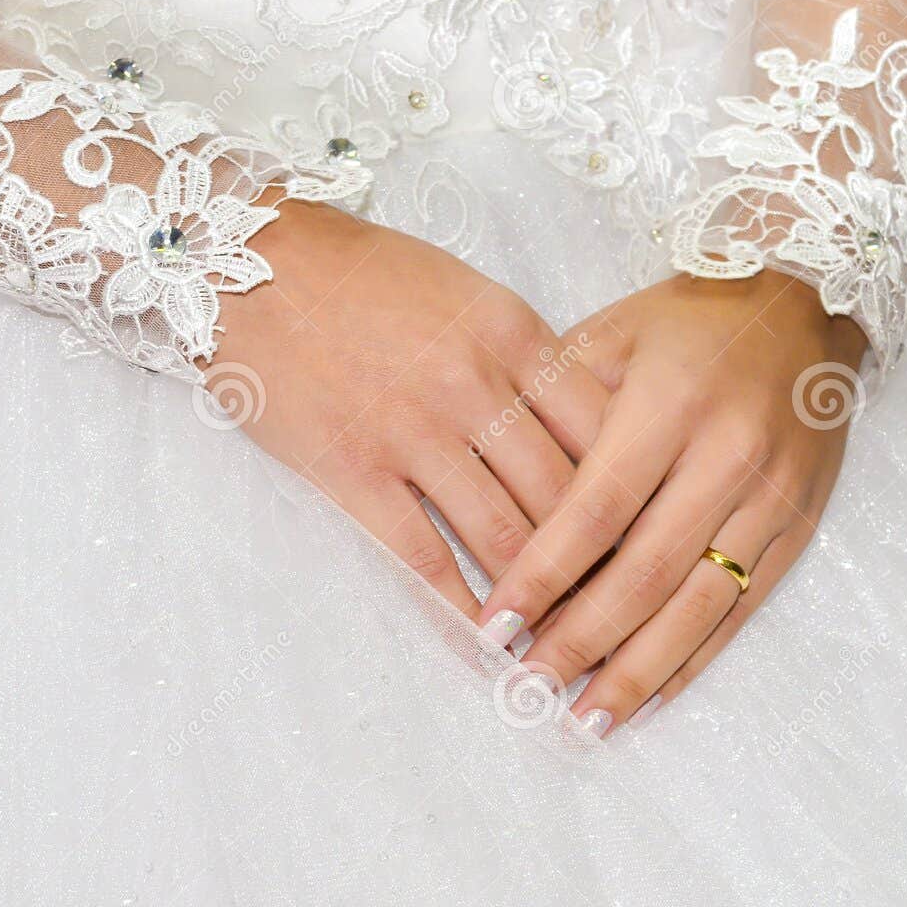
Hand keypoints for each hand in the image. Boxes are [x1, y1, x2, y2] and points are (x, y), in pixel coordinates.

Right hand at [215, 200, 608, 617]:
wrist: (245, 259)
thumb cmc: (369, 277)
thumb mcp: (472, 295)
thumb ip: (535, 361)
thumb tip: (601, 434)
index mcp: (514, 334)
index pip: (606, 432)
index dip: (641, 498)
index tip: (660, 546)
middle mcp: (474, 384)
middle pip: (566, 495)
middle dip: (603, 566)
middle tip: (629, 617)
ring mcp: (412, 430)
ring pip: (505, 535)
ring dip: (541, 602)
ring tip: (568, 648)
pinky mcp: (353, 469)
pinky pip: (423, 556)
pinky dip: (463, 611)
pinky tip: (489, 646)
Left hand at [478, 271, 866, 733]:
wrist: (804, 305)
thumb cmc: (688, 322)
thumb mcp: (613, 337)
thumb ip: (557, 411)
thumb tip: (496, 498)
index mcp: (671, 406)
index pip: (596, 511)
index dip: (543, 576)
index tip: (494, 625)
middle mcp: (728, 458)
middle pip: (644, 574)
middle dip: (581, 640)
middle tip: (527, 687)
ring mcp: (771, 499)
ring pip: (699, 607)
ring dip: (638, 672)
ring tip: (585, 720)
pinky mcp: (799, 526)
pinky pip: (743, 609)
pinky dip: (694, 660)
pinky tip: (651, 696)